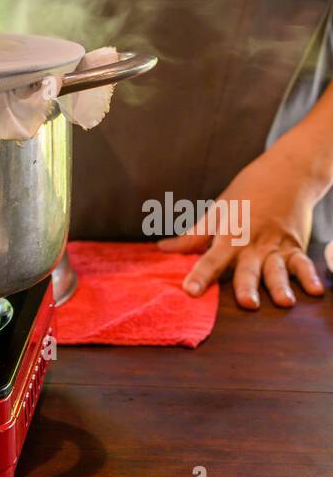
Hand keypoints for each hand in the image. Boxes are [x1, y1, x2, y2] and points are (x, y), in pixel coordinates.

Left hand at [157, 132, 326, 309]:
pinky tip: (315, 291)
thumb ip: (193, 236)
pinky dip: (310, 276)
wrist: (286, 173)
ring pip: (277, 269)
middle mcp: (252, 244)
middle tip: (247, 303)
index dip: (200, 275)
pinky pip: (303, 263)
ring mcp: (276, 246)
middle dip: (247, 286)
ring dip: (280, 285)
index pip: (211, 258)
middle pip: (248, 268)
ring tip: (284, 302)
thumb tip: (162, 249)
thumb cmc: (246, 193)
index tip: (190, 291)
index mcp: (229, 235)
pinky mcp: (295, 247)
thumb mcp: (217, 211)